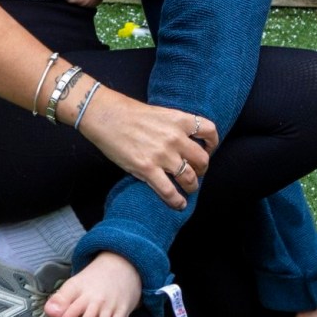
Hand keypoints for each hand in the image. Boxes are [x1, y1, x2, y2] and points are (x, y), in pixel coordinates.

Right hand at [73, 90, 216, 209]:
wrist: (104, 115)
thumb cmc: (128, 112)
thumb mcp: (159, 112)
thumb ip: (174, 126)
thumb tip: (184, 141)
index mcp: (179, 120)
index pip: (210, 131)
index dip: (212, 143)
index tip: (208, 149)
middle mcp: (175, 138)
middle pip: (202, 159)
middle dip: (202, 169)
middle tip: (196, 172)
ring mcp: (162, 155)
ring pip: (190, 178)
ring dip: (192, 186)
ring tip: (188, 189)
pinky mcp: (147, 169)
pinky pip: (169, 191)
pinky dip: (177, 201)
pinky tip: (179, 204)